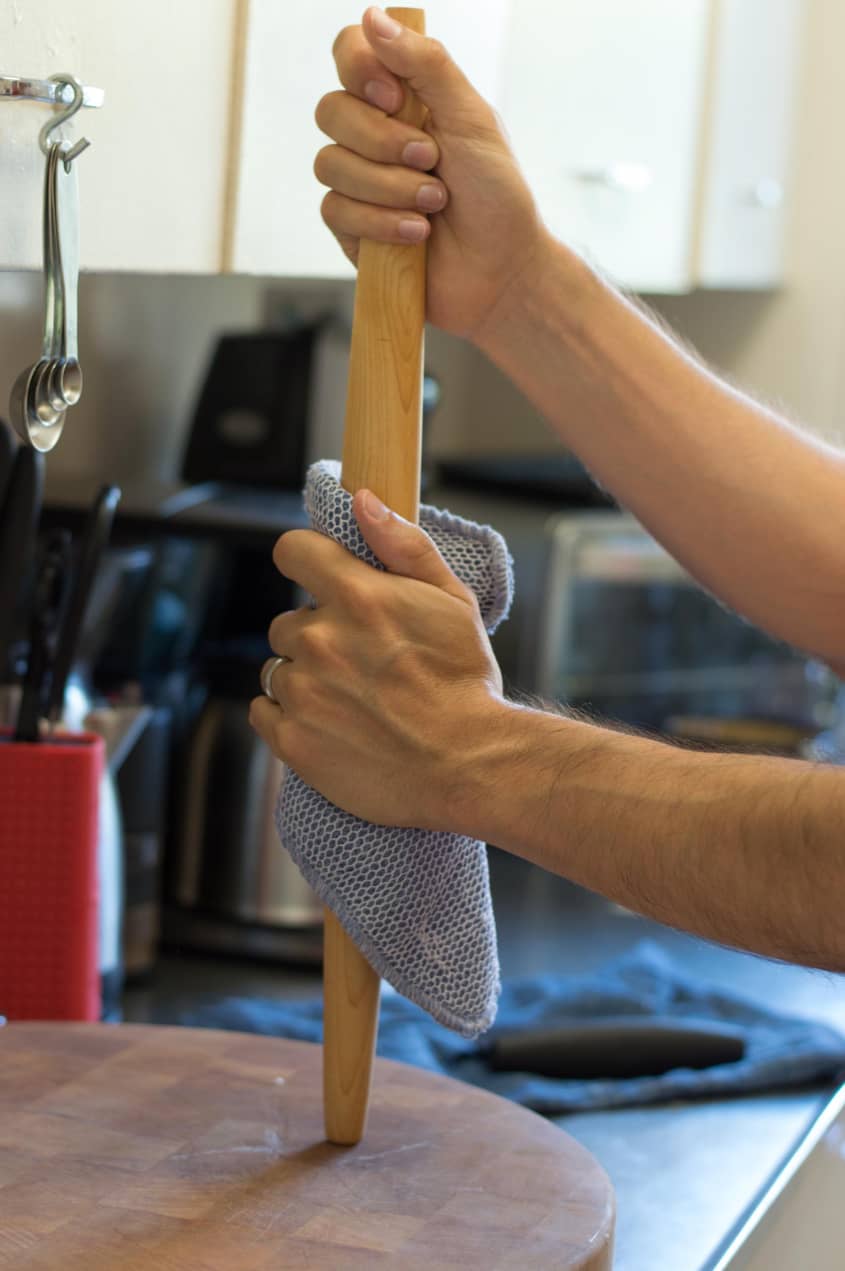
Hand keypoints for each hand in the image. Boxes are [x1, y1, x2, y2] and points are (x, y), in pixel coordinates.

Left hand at [249, 490, 505, 828]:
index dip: (306, 562)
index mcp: (357, 596)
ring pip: (277, 668)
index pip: (292, 551)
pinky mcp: (292, 739)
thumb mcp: (452, 601)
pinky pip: (263, 711)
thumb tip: (363, 499)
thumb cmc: (465, 682)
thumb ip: (404, 546)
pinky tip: (328, 724)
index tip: (320, 580)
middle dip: (316, 635)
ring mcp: (302, 691)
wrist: (469, 764)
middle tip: (360, 663)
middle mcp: (320, 639)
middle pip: (288, 622)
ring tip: (350, 699)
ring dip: (303, 677)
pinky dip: (287, 716)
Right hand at [315, 6, 547, 339]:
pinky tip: (417, 235)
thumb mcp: (471, 119)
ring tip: (434, 205)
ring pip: (331, 164)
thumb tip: (372, 15)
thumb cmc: (497, 195)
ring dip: (390, 187)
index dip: (360, 68)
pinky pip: (335, 211)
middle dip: (382, 140)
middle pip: (331, 110)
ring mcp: (359, 183)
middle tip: (432, 160)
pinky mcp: (353, 230)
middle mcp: (373, 135)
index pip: (350, 53)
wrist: (503, 271)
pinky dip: (380, 222)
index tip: (394, 96)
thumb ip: (427, 65)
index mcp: (403, 99)